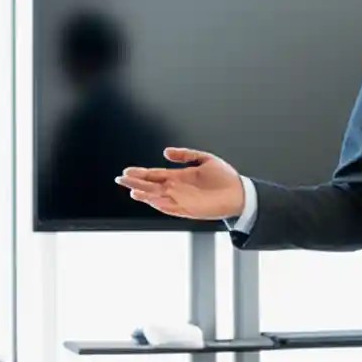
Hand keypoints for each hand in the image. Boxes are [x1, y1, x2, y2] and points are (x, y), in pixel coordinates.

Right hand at [115, 148, 245, 219]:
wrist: (241, 193)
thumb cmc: (225, 177)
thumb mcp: (205, 159)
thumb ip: (185, 154)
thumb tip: (165, 152)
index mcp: (180, 176)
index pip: (155, 174)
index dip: (141, 173)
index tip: (127, 171)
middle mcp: (178, 189)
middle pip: (152, 186)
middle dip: (136, 183)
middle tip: (121, 179)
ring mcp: (182, 200)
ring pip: (158, 197)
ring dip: (145, 194)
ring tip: (132, 191)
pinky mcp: (189, 210)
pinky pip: (171, 208)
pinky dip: (160, 204)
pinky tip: (150, 199)